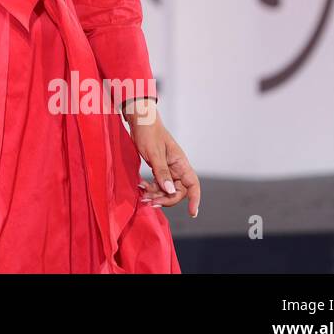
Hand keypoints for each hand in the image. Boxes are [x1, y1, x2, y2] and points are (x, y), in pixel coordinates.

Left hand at [123, 99, 201, 217]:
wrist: (139, 120)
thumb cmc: (148, 132)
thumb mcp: (154, 153)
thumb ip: (162, 172)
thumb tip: (170, 191)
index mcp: (181, 163)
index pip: (193, 185)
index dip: (194, 199)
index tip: (192, 213)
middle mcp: (177, 168)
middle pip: (178, 191)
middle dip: (165, 199)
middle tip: (149, 202)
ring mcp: (167, 169)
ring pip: (166, 189)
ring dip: (156, 195)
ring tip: (142, 196)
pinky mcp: (158, 168)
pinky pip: (158, 184)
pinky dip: (150, 188)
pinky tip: (140, 186)